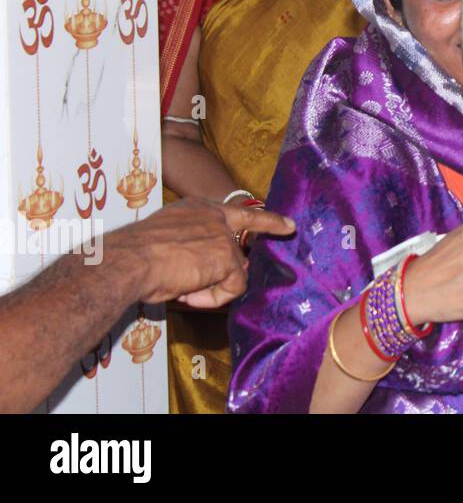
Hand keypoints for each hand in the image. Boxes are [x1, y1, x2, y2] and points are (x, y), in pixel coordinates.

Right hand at [114, 199, 296, 307]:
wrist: (128, 261)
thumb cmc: (134, 254)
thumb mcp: (166, 238)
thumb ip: (192, 244)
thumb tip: (209, 269)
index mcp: (198, 208)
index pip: (240, 212)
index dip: (268, 220)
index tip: (289, 225)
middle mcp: (215, 217)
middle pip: (244, 243)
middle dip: (237, 263)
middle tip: (234, 263)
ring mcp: (224, 237)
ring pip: (234, 272)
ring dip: (211, 288)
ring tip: (182, 289)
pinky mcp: (228, 258)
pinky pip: (232, 288)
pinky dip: (212, 298)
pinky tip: (189, 294)